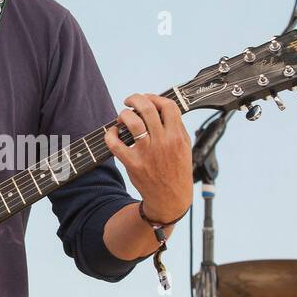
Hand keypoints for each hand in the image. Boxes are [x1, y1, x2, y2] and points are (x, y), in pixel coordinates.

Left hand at [103, 93, 191, 223]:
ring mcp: (147, 153)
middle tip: (130, 101)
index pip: (168, 106)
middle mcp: (162, 142)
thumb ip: (176, 126)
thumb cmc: (177, 169)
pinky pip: (116, 144)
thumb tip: (161, 106)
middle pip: (147, 109)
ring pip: (132, 122)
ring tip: (123, 116)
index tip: (149, 99)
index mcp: (177, 136)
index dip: (155, 97)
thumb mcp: (185, 146)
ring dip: (124, 114)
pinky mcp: (133, 164)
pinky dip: (111, 134)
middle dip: (135, 99)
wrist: (170, 198)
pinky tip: (113, 133)